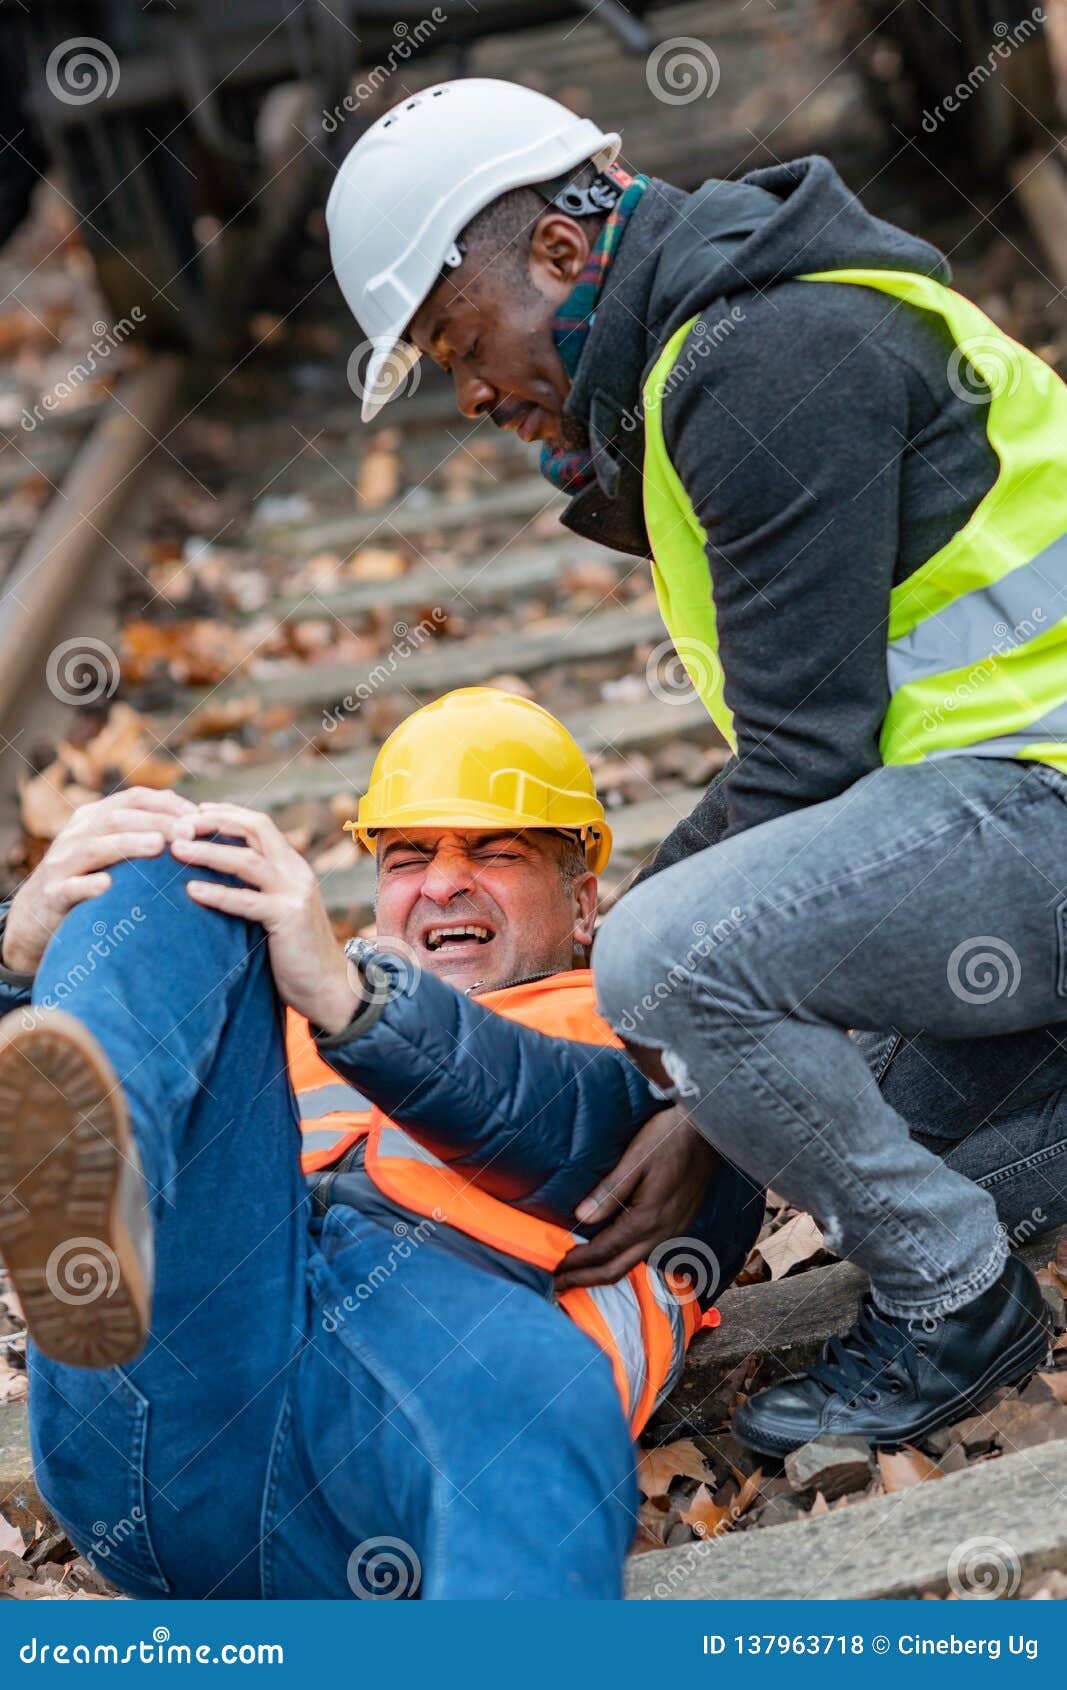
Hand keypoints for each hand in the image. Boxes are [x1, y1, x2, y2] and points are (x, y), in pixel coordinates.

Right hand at [3, 787, 197, 975]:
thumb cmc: (86, 877)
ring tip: (158, 846)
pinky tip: (107, 886)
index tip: (199, 816)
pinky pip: (70, 887)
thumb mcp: (108, 847)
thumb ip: (140, 829)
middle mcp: (76, 834)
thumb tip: (188, 813)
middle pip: (117, 819)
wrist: (35, 912)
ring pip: (95, 847)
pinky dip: (89, 885)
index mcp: (92, 818)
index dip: (168, 804)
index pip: (133, 799)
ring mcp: (62, 863)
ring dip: (128, 844)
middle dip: (157, 822)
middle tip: (189, 832)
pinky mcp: (53, 894)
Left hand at [170, 803, 357, 1033]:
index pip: (258, 824)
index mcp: (292, 865)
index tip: (192, 812)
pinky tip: (192, 891)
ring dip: (208, 851)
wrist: (328, 985)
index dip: (225, 813)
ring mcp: (294, 893)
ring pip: (247, 860)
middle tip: (178, 824)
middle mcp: (295, 871)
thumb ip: (256, 888)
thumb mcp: (277, 908)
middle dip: (214, 822)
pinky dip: (217, 893)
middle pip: (254, 828)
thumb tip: (213, 875)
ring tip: (176, 850)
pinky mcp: (288, 918)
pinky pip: (247, 901)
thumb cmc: (294, 950)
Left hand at [554, 1107, 718, 1291]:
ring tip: (578, 1274)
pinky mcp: (677, 1226)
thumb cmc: (669, 1138)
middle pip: (617, 1270)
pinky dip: (620, 1261)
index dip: (576, 1263)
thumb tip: (580, 1217)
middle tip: (558, 1285)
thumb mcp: (635, 1159)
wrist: (710, 1133)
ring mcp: (671, 1232)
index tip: (554, 1269)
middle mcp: (660, 1233)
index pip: (603, 1251)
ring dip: (602, 1273)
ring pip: (631, 1265)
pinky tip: (609, 1255)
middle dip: (585, 1279)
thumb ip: (609, 1190)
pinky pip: (644, 1255)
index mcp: (647, 1218)